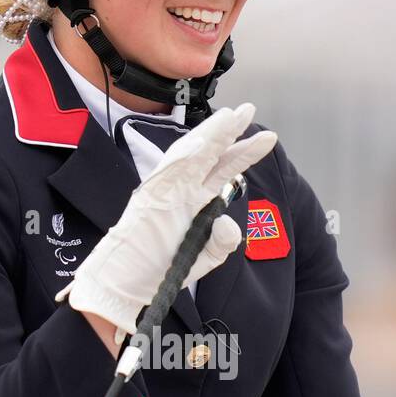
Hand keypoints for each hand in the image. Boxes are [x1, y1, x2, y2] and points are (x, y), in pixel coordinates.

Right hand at [54, 103, 276, 335]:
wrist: (128, 286)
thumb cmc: (162, 270)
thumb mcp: (203, 258)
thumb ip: (222, 241)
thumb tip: (231, 224)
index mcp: (195, 200)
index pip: (223, 169)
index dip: (244, 152)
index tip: (267, 137)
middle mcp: (182, 190)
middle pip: (209, 154)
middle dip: (230, 132)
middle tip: (249, 109)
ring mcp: (164, 192)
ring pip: (188, 155)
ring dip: (208, 135)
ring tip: (229, 117)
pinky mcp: (148, 199)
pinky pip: (167, 173)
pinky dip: (182, 157)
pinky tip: (201, 142)